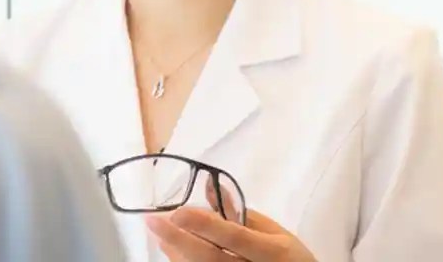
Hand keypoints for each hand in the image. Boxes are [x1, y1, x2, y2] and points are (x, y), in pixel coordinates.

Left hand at [145, 207, 316, 261]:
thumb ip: (241, 214)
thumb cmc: (289, 258)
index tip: (178, 212)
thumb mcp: (275, 232)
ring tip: (158, 232)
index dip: (206, 226)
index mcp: (272, 252)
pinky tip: (171, 249)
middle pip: (210, 258)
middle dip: (179, 240)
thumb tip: (210, 188)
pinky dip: (183, 261)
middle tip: (152, 221)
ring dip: (176, 252)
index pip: (235, 238)